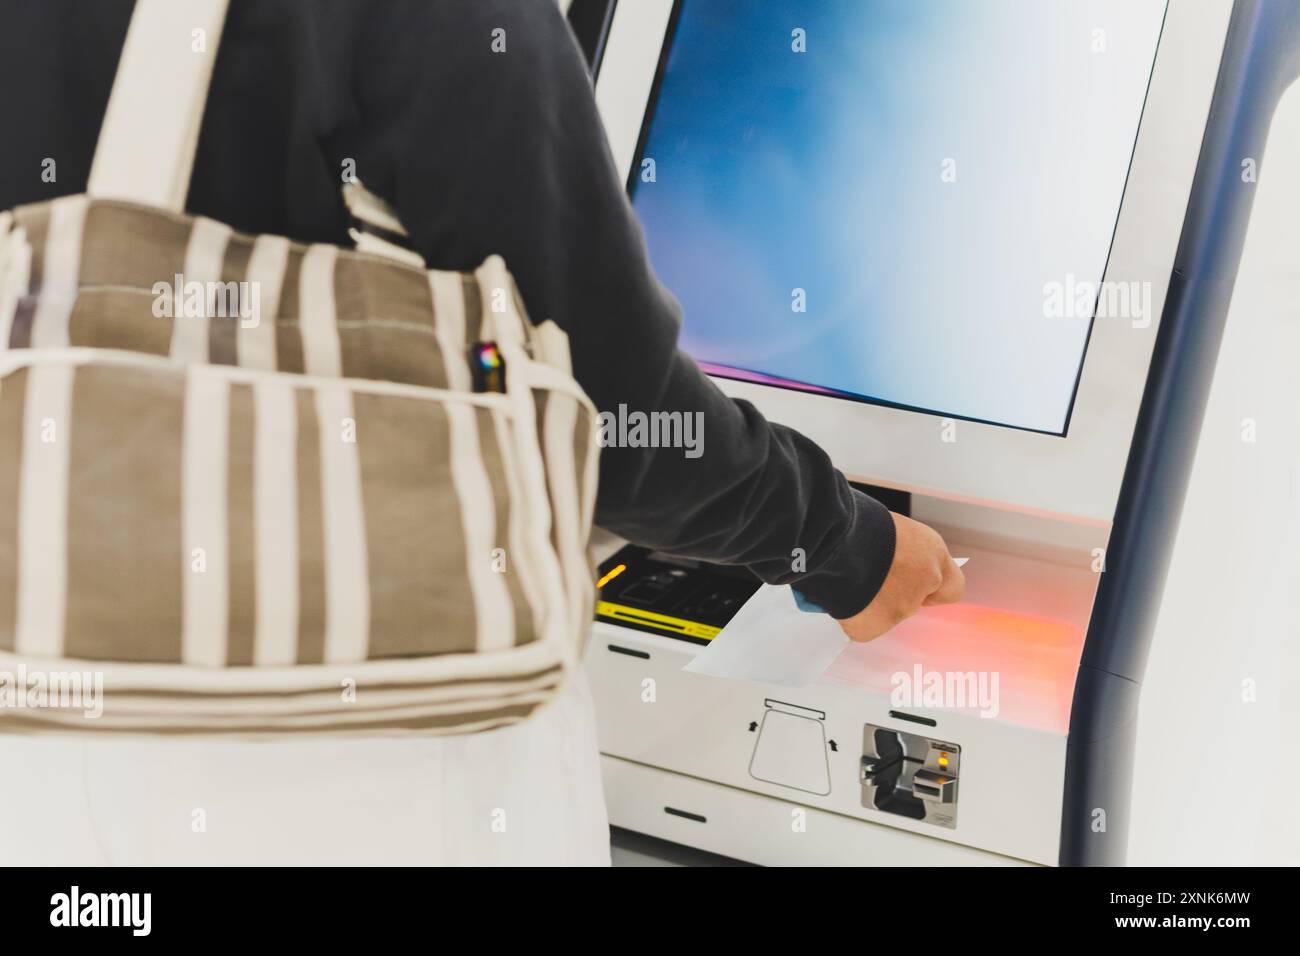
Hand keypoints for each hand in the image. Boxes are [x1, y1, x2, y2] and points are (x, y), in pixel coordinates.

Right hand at [837, 512, 963, 642]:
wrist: (833, 536)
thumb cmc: (856, 522)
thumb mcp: (891, 529)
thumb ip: (902, 552)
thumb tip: (891, 563)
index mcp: (932, 552)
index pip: (952, 586)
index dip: (932, 589)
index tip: (915, 584)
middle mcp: (925, 581)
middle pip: (914, 601)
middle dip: (895, 595)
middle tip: (871, 580)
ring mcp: (902, 607)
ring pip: (888, 614)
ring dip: (872, 603)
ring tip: (849, 579)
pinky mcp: (875, 626)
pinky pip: (863, 625)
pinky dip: (851, 615)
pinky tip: (841, 594)